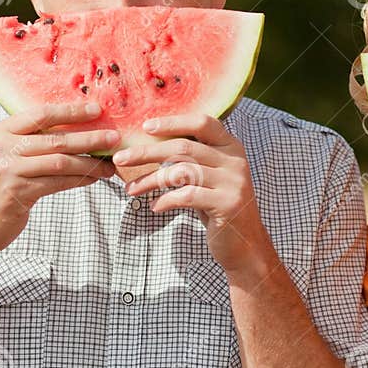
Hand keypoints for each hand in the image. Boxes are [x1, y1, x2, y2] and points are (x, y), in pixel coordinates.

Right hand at [0, 102, 117, 256]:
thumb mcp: (6, 156)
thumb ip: (32, 141)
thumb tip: (77, 129)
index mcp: (1, 131)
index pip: (41, 113)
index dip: (71, 111)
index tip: (97, 109)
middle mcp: (2, 146)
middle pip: (56, 139)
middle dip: (89, 138)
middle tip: (115, 137)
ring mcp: (7, 169)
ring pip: (60, 162)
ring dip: (89, 163)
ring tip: (110, 165)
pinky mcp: (16, 192)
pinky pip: (57, 183)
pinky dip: (79, 180)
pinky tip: (94, 179)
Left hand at [113, 114, 274, 281]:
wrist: (246, 245)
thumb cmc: (217, 207)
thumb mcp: (208, 178)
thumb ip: (191, 160)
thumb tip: (148, 146)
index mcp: (231, 147)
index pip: (202, 122)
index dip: (173, 122)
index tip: (145, 126)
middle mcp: (235, 160)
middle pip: (184, 147)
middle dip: (147, 152)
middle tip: (121, 158)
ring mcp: (233, 182)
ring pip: (181, 171)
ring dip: (150, 180)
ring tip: (132, 190)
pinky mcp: (227, 204)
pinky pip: (187, 196)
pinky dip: (166, 200)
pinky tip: (155, 207)